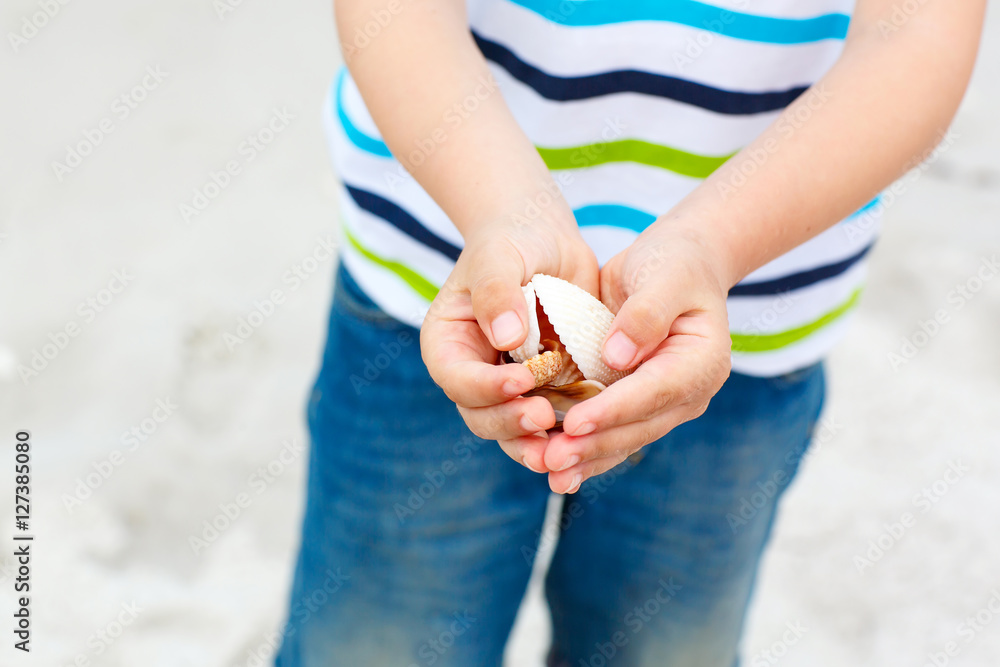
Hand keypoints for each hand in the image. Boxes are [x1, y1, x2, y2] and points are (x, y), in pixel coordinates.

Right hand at [420, 212, 599, 472]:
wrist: (546, 242)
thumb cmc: (513, 239)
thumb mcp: (500, 256)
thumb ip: (497, 292)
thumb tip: (506, 337)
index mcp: (447, 345)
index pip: (457, 379)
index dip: (486, 388)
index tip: (522, 381)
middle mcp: (472, 373)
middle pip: (481, 415)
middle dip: (510, 423)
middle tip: (544, 419)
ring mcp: (505, 387)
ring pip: (512, 430)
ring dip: (534, 445)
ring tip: (563, 450)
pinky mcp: (541, 391)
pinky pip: (547, 424)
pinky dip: (563, 435)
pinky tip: (586, 439)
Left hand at [540, 224, 732, 493]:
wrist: (681, 263)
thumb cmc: (673, 262)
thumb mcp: (665, 274)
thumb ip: (646, 314)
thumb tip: (618, 357)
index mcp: (702, 361)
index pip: (654, 391)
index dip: (613, 409)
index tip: (575, 422)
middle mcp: (689, 391)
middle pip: (639, 425)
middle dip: (594, 444)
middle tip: (551, 459)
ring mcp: (666, 402)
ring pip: (625, 439)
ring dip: (588, 459)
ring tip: (552, 476)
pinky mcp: (641, 403)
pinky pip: (615, 433)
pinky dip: (588, 452)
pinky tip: (558, 470)